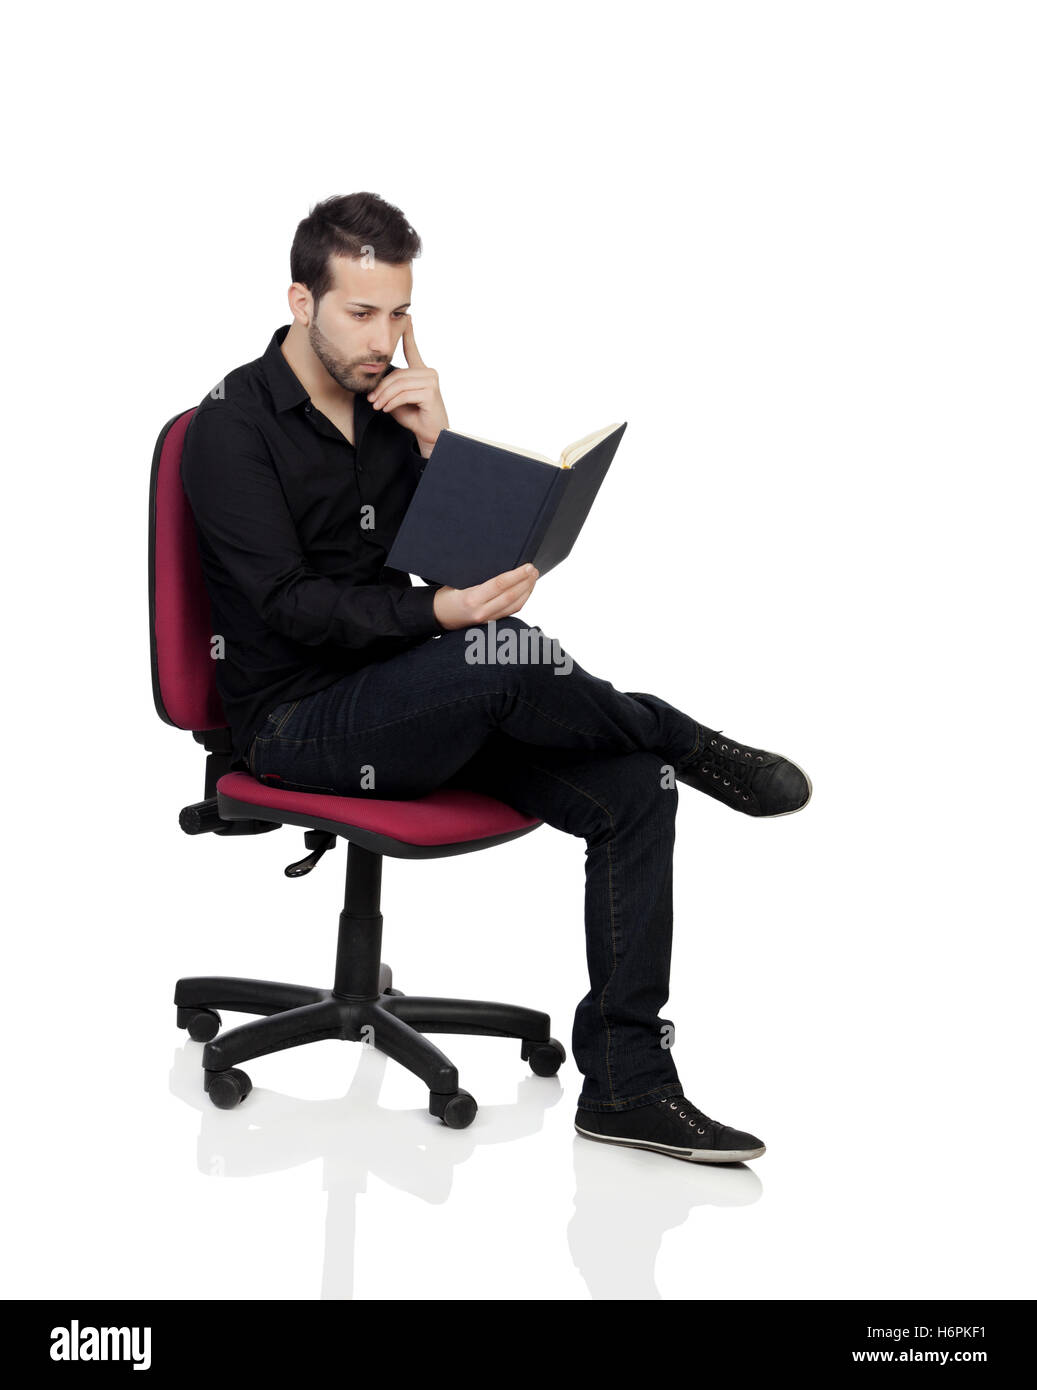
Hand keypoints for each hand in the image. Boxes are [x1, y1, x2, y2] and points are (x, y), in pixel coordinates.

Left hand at [366, 316, 447, 456]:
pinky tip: (387, 409)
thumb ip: (391, 387)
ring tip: (377, 406)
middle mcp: (428, 373)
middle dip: (381, 388)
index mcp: (421, 372)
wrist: (430, 434)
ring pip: (399, 384)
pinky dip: (392, 402)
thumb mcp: (398, 399)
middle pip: (397, 374)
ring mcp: (431, 381)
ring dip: (384, 397)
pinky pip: (404, 394)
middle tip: (371, 399)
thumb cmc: (414, 416)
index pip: (412, 350)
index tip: (407, 318)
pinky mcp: (430, 392)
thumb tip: (374, 384)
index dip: (408, 334)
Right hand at [433, 564, 538, 629]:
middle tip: (534, 570)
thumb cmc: (447, 595)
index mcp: (471, 598)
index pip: (500, 585)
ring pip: (514, 605)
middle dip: (526, 582)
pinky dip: (521, 599)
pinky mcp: (491, 623)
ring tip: (533, 577)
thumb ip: (478, 576)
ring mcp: (487, 620)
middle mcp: (481, 611)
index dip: (516, 575)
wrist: (438, 616)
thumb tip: (500, 561)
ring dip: (527, 590)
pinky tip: (526, 590)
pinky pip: (510, 611)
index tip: (527, 566)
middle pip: (511, 596)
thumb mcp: (457, 581)